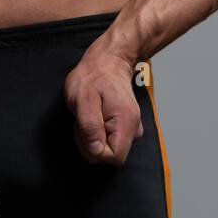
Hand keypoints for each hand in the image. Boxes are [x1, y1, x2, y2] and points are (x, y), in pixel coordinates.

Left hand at [63, 46, 142, 164]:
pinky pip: (110, 140)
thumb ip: (89, 126)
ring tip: (90, 114)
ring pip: (110, 148)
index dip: (93, 149)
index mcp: (125, 123)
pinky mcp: (127, 126)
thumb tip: (95, 150)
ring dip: (94, 136)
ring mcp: (132, 128)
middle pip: (112, 155)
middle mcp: (134, 129)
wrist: (109, 60)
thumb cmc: (94, 76)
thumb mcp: (83, 98)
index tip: (85, 129)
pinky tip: (96, 116)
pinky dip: (99, 132)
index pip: (114, 157)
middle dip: (92, 142)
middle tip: (85, 119)